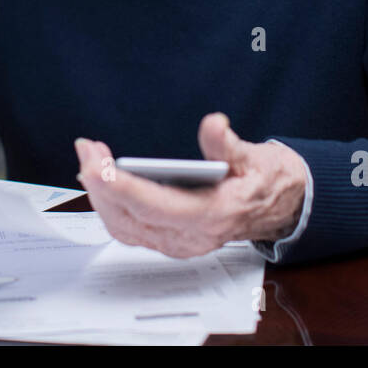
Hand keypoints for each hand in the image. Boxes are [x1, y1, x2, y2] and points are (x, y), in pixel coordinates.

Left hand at [73, 113, 306, 257]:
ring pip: (123, 226)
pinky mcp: (168, 239)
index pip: (156, 207)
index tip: (98, 167)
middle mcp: (190, 237)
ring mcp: (176, 243)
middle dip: (101, 184)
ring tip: (89, 156)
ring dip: (100, 193)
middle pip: (130, 218)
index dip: (123, 188)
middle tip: (87, 149)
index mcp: (212, 217)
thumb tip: (214, 125)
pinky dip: (109, 203)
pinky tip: (100, 176)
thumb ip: (229, 146)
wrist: (279, 208)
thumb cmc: (266, 182)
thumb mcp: (256, 158)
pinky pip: (128, 227)